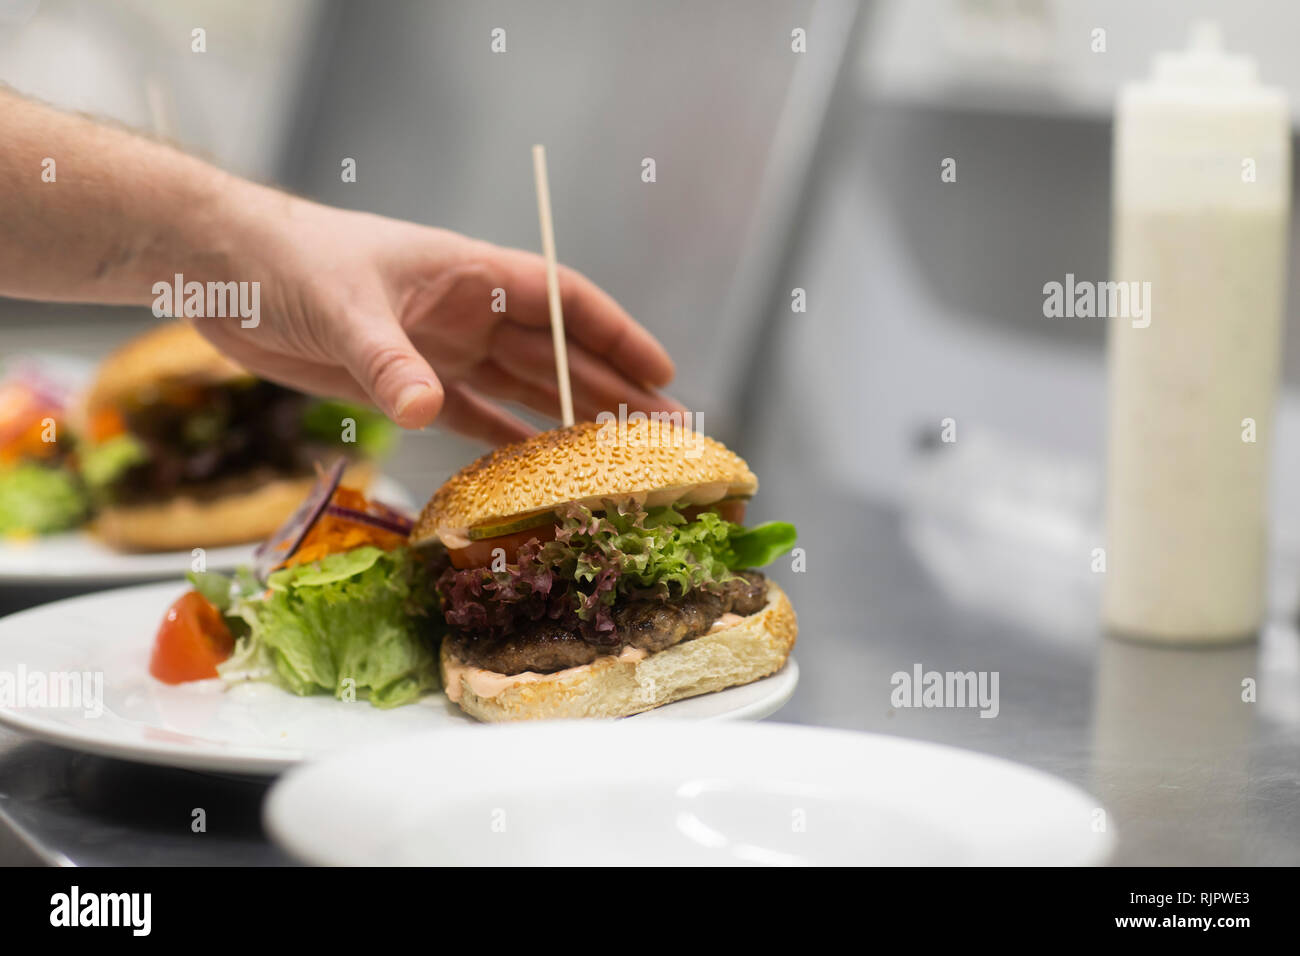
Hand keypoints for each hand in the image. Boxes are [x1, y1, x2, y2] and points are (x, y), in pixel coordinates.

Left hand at [193, 191, 681, 444]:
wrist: (224, 270)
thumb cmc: (286, 262)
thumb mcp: (341, 307)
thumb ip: (387, 360)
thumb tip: (426, 409)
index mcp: (468, 274)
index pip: (563, 301)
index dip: (616, 336)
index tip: (662, 372)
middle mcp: (466, 313)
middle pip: (557, 353)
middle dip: (612, 389)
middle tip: (665, 433)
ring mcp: (441, 349)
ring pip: (525, 388)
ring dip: (572, 419)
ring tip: (622, 456)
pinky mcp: (407, 381)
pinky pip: (475, 416)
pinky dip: (509, 440)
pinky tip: (541, 469)